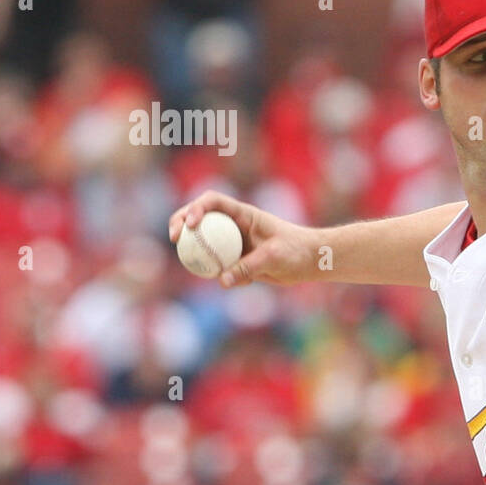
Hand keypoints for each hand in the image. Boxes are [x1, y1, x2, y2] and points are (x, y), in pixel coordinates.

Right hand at [168, 191, 319, 287]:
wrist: (312, 262)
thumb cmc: (298, 251)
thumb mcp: (274, 257)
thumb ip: (248, 267)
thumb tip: (220, 281)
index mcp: (243, 214)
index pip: (213, 201)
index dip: (196, 208)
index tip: (190, 225)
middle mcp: (235, 225)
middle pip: (200, 218)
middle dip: (181, 222)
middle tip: (173, 238)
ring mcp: (235, 242)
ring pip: (205, 243)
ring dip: (193, 250)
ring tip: (189, 263)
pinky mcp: (238, 260)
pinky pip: (219, 265)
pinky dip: (219, 273)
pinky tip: (240, 282)